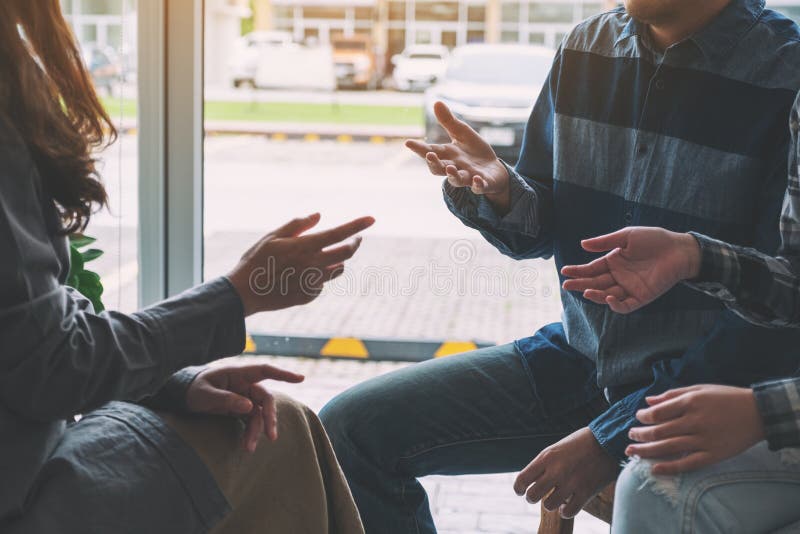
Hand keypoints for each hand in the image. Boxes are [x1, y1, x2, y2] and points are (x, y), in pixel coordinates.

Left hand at [186, 363, 304, 451]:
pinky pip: (251, 421)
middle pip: (265, 399)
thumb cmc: (194, 389)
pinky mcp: (241, 410)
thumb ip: (226, 399)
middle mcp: (245, 385)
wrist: (184, 396)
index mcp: (238, 374)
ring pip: (259, 414)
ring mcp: (244, 398)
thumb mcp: (205, 394)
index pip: (265, 371)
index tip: (301, 378)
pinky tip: (247, 446)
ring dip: (257, 431)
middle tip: (270, 436)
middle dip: (269, 417)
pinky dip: (250, 433)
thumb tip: (249, 407)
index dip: (283, 374)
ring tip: (250, 449)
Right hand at [227, 213, 374, 315]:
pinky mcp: (309, 295)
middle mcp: (314, 265)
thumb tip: (318, 215)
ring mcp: (313, 282)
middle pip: (347, 252)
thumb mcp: (272, 236)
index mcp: (306, 246)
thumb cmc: (256, 260)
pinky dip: (318, 277)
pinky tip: (301, 276)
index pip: (340, 233)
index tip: (372, 219)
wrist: (245, 293)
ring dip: (337, 260)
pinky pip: (322, 283)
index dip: (357, 225)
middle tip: (356, 238)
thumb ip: (297, 225)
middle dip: (355, 243)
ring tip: (327, 256)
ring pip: (338, 269)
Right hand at [405, 102, 511, 212]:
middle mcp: (455, 167)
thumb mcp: (462, 133)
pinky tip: (477, 179)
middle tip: (429, 155)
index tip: (408, 143)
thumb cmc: (474, 151)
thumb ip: (448, 122)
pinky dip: (478, 185)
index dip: (419, 148)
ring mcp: (468, 177)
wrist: (494, 170)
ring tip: (451, 168)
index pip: (431, 151)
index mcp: (448, 154)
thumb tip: (436, 102)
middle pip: (440, 169)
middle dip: (434, 163)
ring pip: (457, 180)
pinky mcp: (483, 184)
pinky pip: (479, 187)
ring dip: (453, 176)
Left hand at [514, 427, 617, 518]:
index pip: (522, 479)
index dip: (519, 488)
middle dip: (532, 498)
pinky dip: (565, 512)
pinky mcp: (586, 492)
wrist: (607, 440)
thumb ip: (544, 464)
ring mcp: (571, 482)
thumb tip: (533, 481)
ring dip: (550, 504)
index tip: (521, 491)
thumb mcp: (557, 449)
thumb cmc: (580, 443)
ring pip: (549, 505)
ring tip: (555, 500)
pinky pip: (569, 512)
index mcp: (546, 457)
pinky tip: (566, 507)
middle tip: (536, 496)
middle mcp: (556, 470)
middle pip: (532, 495)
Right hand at [561, 227, 701, 312]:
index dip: (578, 271)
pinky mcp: (641, 297)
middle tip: (567, 285)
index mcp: (614, 261)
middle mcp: (619, 276)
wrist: (679, 249)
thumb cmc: (654, 239)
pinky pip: (625, 305)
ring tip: (586, 291)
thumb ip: (605, 242)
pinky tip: (608, 297)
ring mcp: (629, 288)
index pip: (592, 269)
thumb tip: (582, 244)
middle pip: (596, 282)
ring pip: (607, 295)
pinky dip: (615, 304)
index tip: (565, 271)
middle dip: (581, 284)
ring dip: (595, 294)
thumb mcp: (627, 236)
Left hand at [626, 385, 764, 474]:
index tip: (638, 418)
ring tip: (631, 451)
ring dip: (646, 451)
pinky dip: (669, 468)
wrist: (758, 413)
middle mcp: (695, 422)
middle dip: (640, 434)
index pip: (658, 413)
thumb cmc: (726, 398)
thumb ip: (672, 395)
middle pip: (659, 432)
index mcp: (690, 403)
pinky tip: (653, 469)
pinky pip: (687, 464)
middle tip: (630, 435)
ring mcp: (704, 440)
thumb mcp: (699, 389)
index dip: (643, 417)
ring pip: (668, 448)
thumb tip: (648, 400)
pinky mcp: (713, 455)